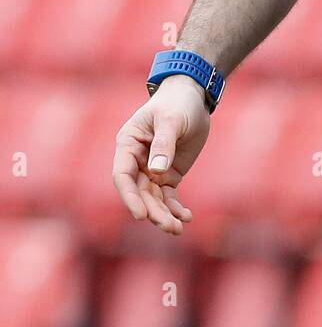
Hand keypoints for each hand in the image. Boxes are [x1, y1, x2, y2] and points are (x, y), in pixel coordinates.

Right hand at [112, 76, 211, 233]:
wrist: (193, 97)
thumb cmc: (177, 103)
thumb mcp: (171, 119)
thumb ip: (164, 144)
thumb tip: (156, 171)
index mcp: (128, 144)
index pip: (122, 176)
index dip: (129, 197)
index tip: (140, 215)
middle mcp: (136, 160)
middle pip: (139, 193)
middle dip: (152, 212)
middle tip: (169, 226)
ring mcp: (152, 169)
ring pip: (153, 199)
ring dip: (164, 215)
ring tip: (178, 229)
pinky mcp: (168, 174)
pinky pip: (168, 196)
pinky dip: (175, 208)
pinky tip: (186, 217)